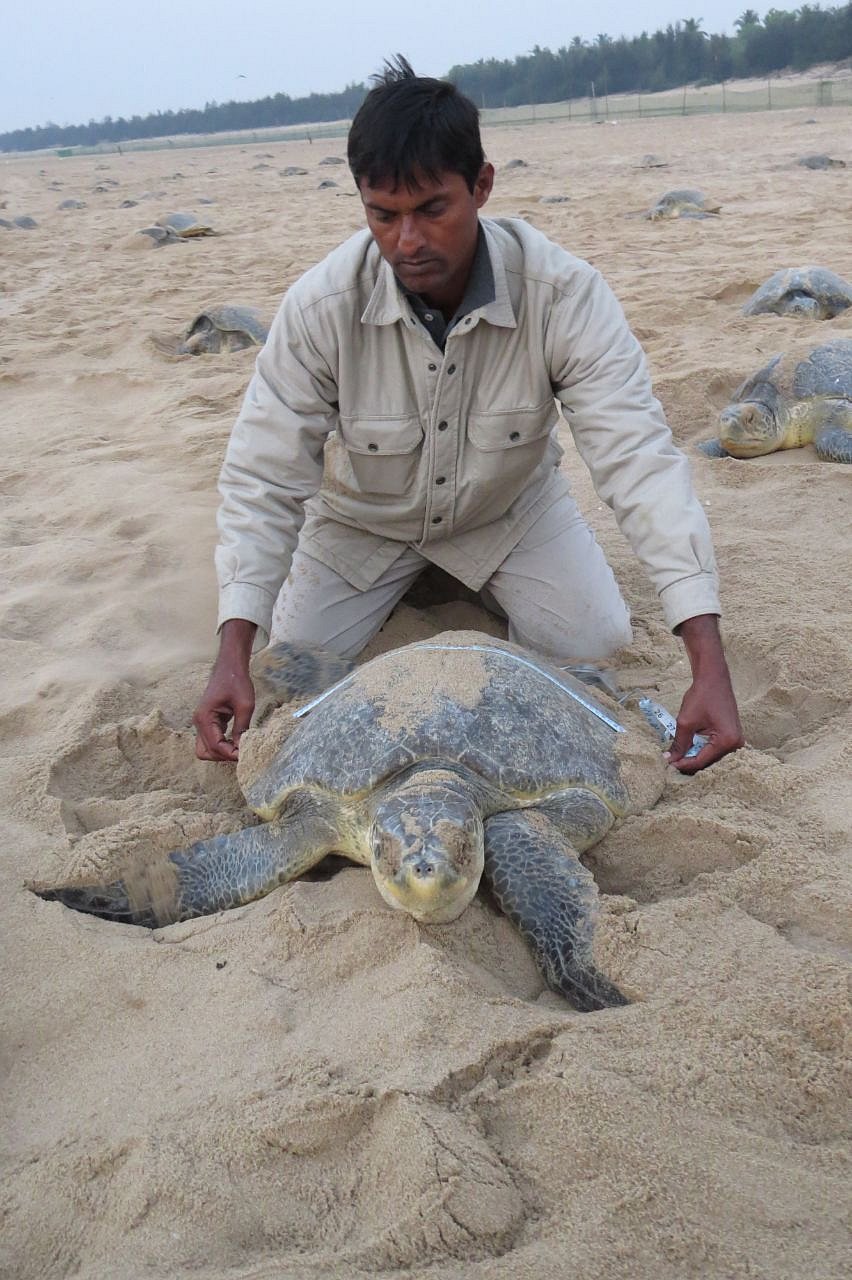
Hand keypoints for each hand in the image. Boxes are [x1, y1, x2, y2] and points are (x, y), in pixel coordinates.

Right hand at [192, 619, 256, 761]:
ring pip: (205, 749)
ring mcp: (202, 722)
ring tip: (239, 748)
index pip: (215, 746)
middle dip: (223, 756)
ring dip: (221, 752)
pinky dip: (221, 745)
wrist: (230, 666)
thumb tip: (242, 748)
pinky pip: (210, 741)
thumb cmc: (237, 681)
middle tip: (242, 752)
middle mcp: (199, 722)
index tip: (245, 754)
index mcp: (205, 717)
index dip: (230, 754)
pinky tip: (236, 742)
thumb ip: (242, 728)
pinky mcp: (208, 722)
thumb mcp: (245, 705)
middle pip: (205, 752)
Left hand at [669, 614, 744, 773]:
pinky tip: (688, 748)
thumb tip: (670, 759)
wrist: (713, 678)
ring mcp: (736, 739)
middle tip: (671, 761)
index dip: (684, 764)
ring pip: (711, 756)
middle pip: (709, 761)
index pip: (702, 760)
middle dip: (689, 761)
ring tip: (677, 756)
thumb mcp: (686, 722)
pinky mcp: (731, 735)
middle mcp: (736, 743)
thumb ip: (679, 743)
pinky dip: (701, 749)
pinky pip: (715, 748)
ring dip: (695, 756)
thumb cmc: (701, 696)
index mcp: (728, 741)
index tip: (669, 764)